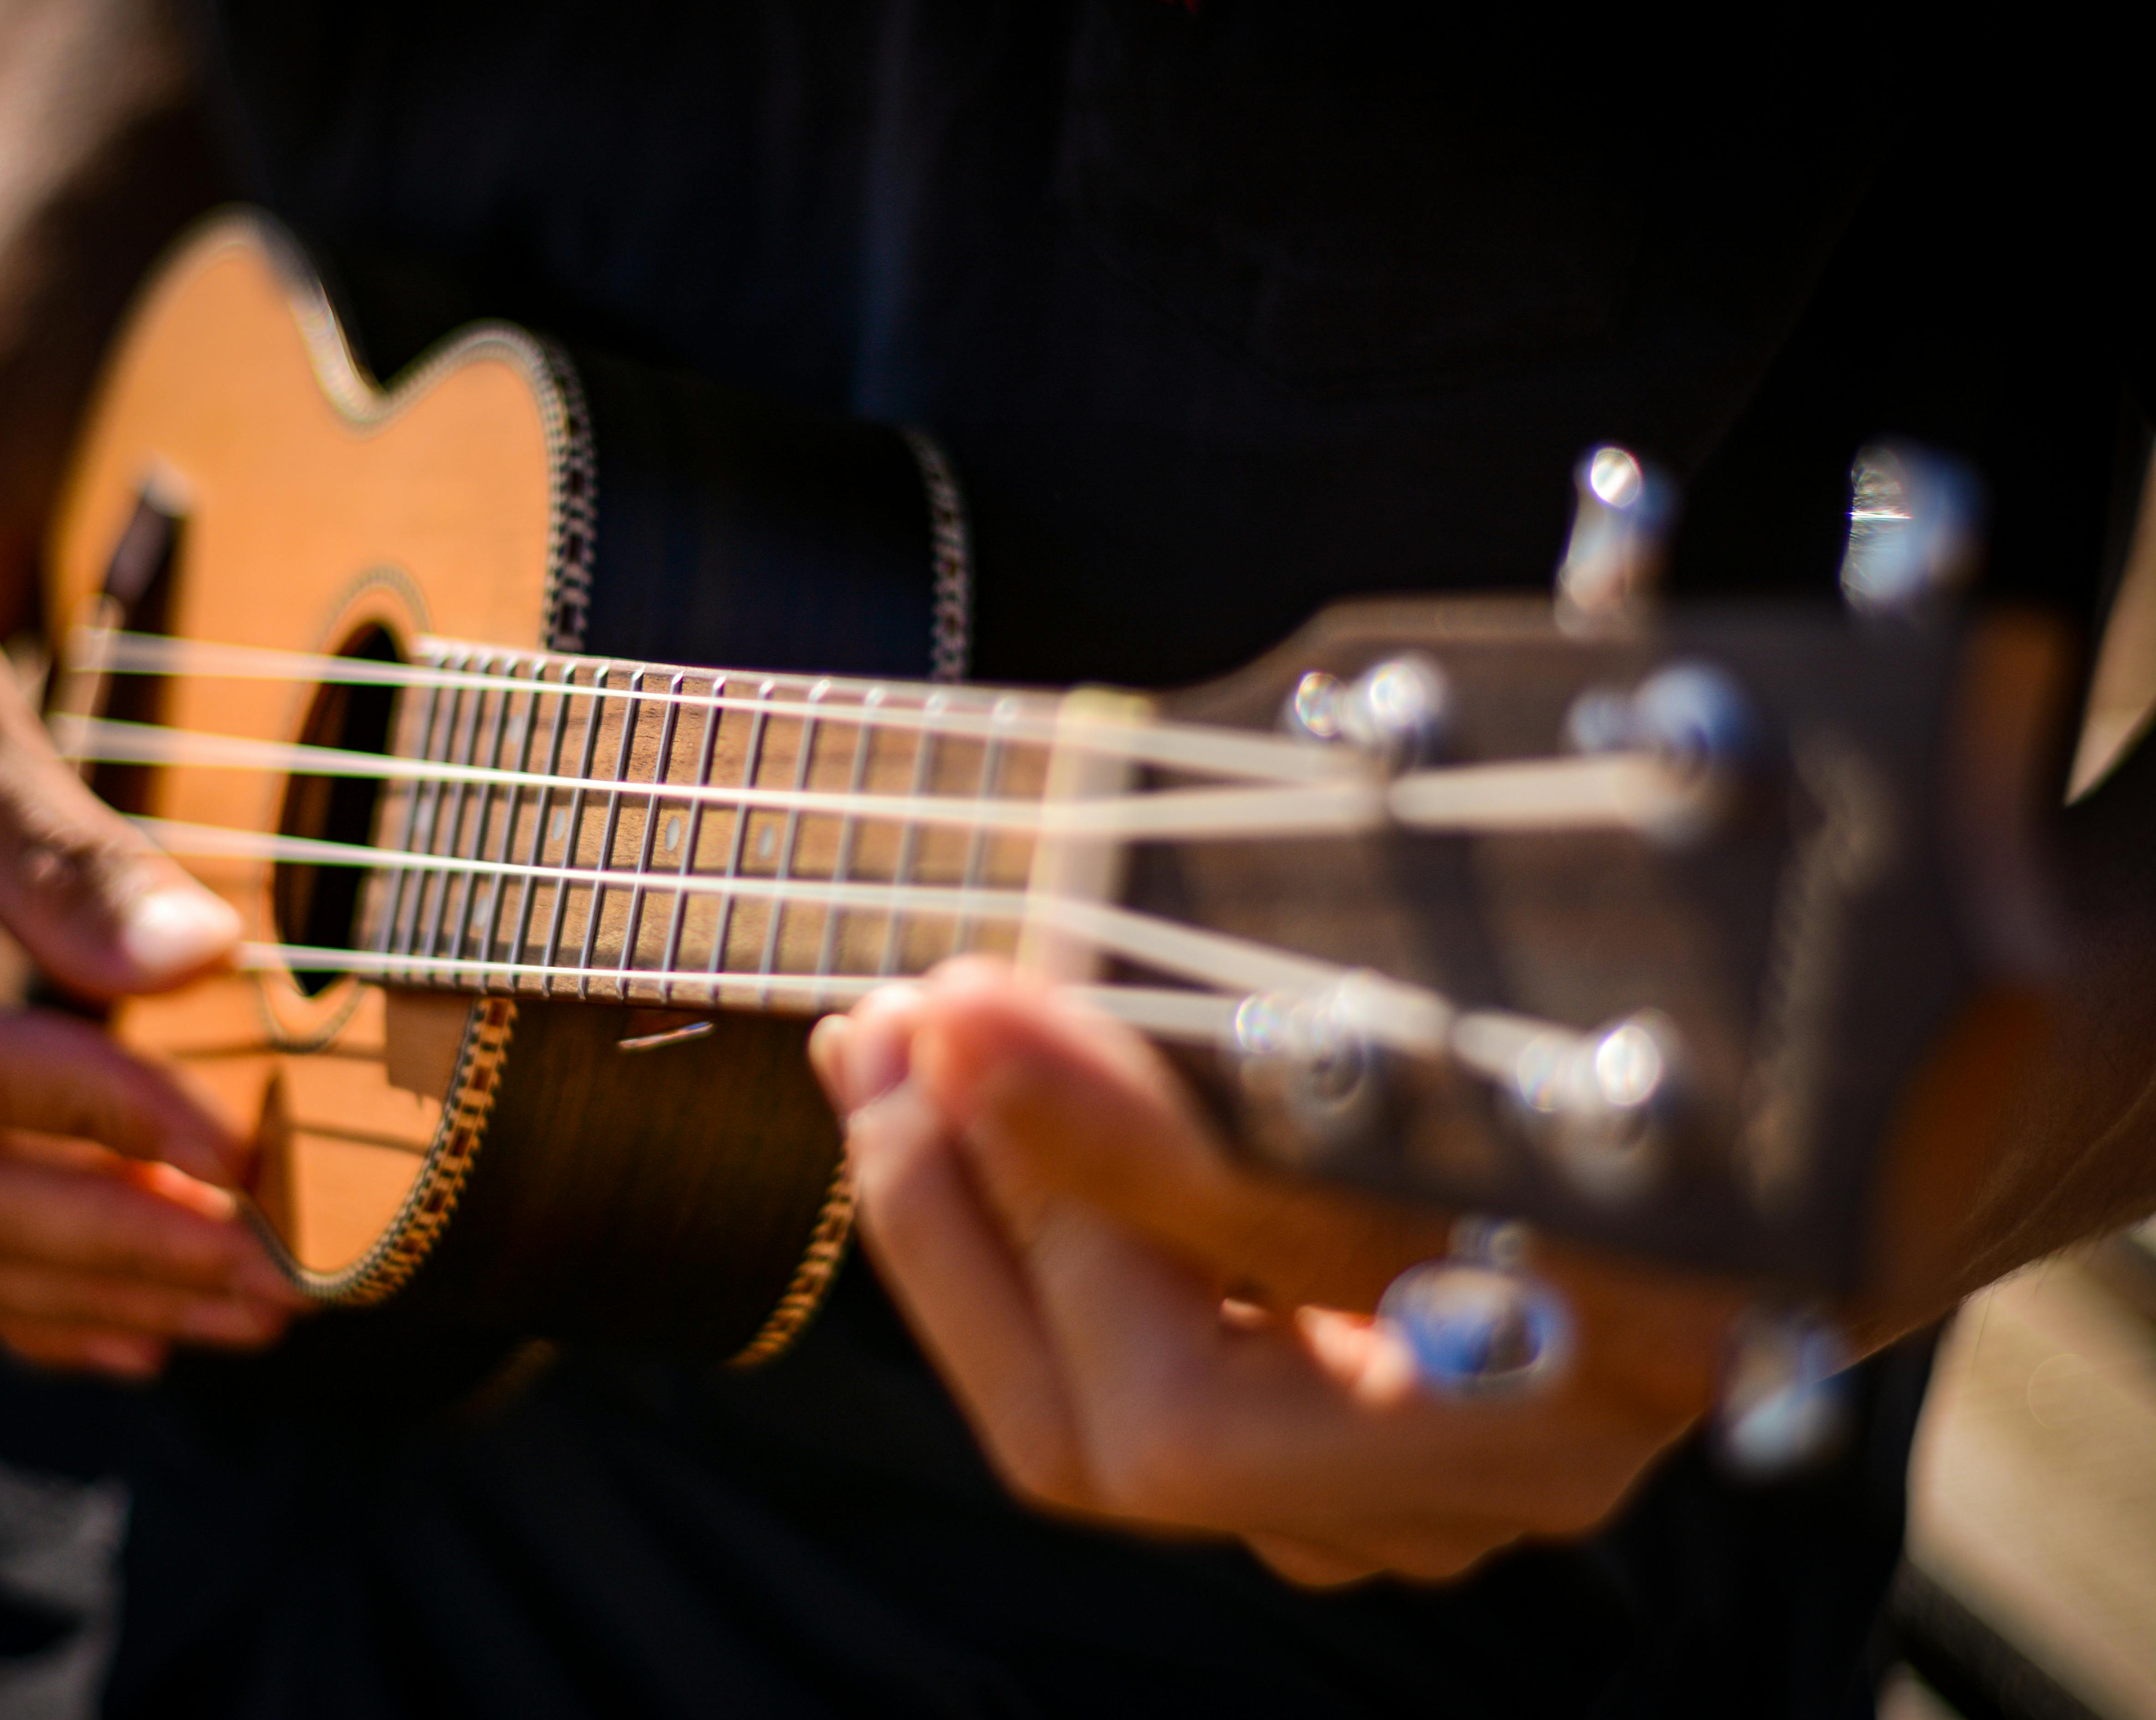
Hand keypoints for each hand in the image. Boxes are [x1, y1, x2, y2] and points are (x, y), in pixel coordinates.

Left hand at [811, 959, 1746, 1584]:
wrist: (1853, 1110)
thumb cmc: (1712, 1008)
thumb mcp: (1518, 981)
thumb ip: (1268, 1031)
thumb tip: (985, 1015)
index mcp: (1588, 1364)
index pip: (1227, 1368)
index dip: (1076, 1177)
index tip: (966, 1010)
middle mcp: (1495, 1466)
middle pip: (1133, 1447)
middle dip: (970, 1227)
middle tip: (888, 1033)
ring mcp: (1415, 1484)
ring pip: (1106, 1433)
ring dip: (970, 1231)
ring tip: (891, 1055)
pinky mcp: (1352, 1448)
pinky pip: (1132, 1383)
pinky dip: (1032, 1248)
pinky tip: (970, 1112)